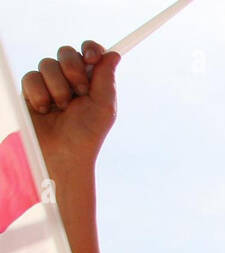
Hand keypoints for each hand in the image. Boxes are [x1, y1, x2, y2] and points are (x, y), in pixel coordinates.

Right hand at [20, 41, 119, 180]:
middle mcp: (69, 79)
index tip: (92, 57)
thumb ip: (107, 79)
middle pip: (66, 52)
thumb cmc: (87, 134)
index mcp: (90, 81)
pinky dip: (40, 94)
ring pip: (47, 64)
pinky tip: (45, 110)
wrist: (63, 152)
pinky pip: (31, 77)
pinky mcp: (30, 90)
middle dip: (73, 69)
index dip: (90, 49)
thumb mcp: (104, 107)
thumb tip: (113, 54)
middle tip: (79, 92)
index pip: (89, 53)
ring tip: (62, 108)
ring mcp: (48, 83)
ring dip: (58, 87)